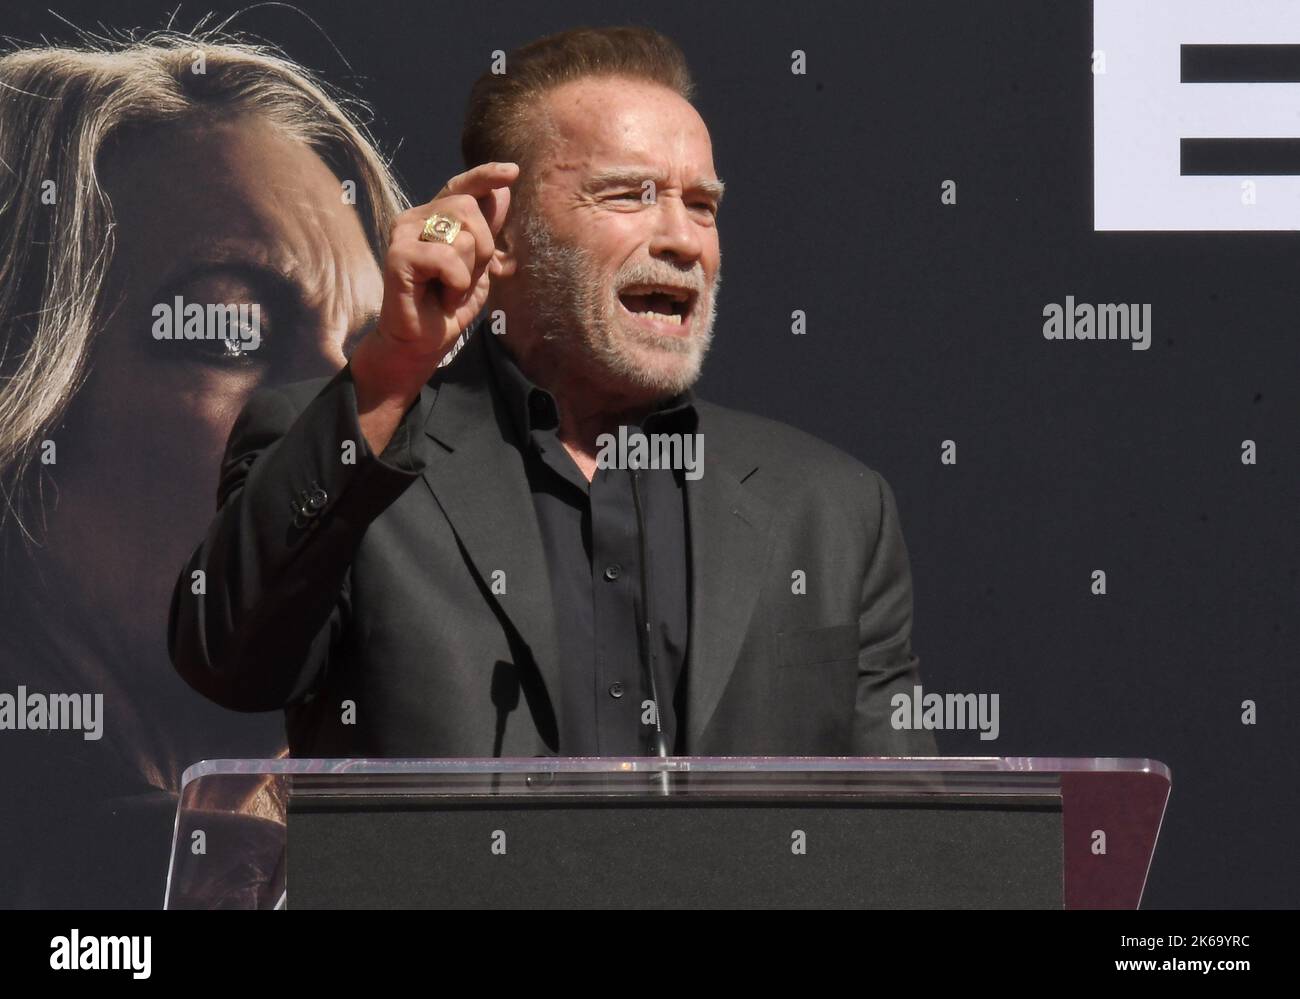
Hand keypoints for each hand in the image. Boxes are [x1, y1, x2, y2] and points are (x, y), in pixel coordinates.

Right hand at [354, 161, 517, 400]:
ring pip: (462, 234)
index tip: (512, 171)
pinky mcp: (399, 255)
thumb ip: (486, 230)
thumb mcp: (477, 266)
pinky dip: (456, 283)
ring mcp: (404, 234)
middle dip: (482, 247)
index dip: (485, 176)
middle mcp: (415, 218)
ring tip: (449, 289)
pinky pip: (447, 258)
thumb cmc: (446, 305)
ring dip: (468, 271)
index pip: (461, 186)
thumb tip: (503, 191)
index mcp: (433, 218)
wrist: (421, 342)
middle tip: (465, 278)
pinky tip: (441, 297)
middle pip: (468, 207)